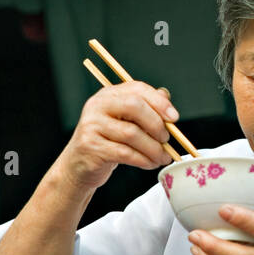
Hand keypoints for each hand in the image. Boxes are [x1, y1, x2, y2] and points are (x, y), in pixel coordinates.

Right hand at [58, 82, 177, 193]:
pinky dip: (142, 160)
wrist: (79, 165)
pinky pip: (124, 152)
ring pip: (131, 133)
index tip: (174, 118)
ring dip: (153, 148)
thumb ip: (144, 107)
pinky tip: (150, 164)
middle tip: (166, 139)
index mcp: (108, 95)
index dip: (159, 102)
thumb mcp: (124, 122)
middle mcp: (97, 106)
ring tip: (162, 157)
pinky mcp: (91, 146)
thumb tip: (166, 97)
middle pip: (134, 106)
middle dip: (156, 124)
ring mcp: (92, 125)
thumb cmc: (107, 142)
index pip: (137, 89)